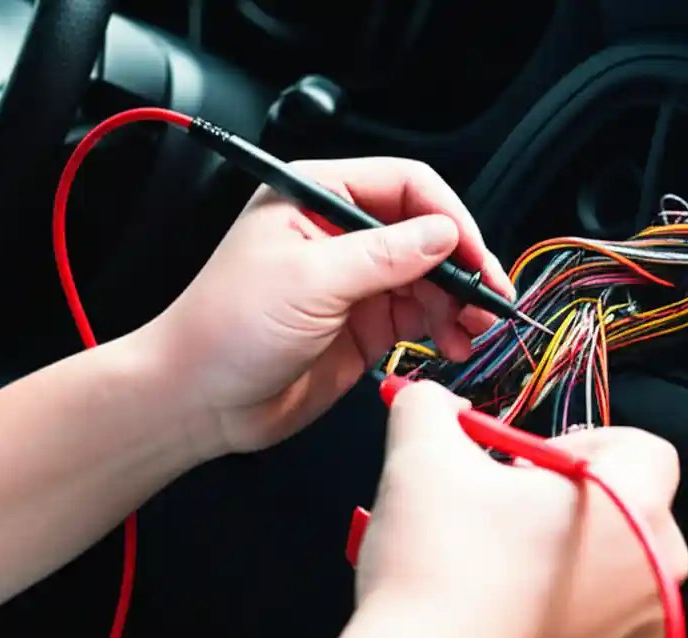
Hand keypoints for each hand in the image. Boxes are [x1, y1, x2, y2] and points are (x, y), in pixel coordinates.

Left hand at [140, 157, 514, 454]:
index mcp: (317, 196)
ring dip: (460, 301)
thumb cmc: (225, 330)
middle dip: (462, 265)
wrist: (198, 402)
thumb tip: (444, 234)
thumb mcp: (309, 282)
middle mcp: (341, 233)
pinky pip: (421, 317)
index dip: (447, 216)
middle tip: (489, 297)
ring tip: (475, 329)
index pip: (404, 185)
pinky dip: (446, 328)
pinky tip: (455, 343)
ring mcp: (356, 281)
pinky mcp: (366, 325)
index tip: (472, 254)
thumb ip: (383, 256)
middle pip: (426, 232)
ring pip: (431, 277)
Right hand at [354, 382, 687, 637]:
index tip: (530, 465)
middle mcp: (654, 569)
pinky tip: (505, 611)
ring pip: (615, 566)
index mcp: (631, 502)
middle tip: (506, 510)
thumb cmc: (436, 579)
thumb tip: (430, 399)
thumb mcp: (422, 453)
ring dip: (568, 555)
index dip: (580, 443)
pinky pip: (602, 623)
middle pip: (629, 505)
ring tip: (500, 563)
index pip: (641, 445)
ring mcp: (639, 632)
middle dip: (570, 499)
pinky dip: (565, 610)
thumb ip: (432, 404)